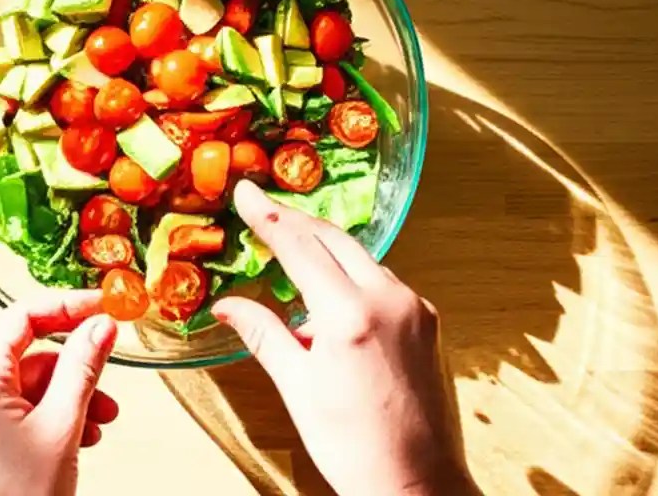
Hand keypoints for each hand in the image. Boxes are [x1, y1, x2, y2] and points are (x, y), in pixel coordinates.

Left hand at [0, 291, 118, 495]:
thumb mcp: (63, 427)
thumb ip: (83, 367)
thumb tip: (101, 325)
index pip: (23, 318)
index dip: (69, 306)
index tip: (104, 305)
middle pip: (28, 356)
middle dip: (74, 371)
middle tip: (110, 387)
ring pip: (25, 385)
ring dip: (66, 398)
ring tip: (98, 425)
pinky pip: (13, 408)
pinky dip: (46, 416)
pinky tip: (75, 437)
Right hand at [214, 181, 476, 495]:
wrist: (417, 483)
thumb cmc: (353, 446)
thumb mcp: (298, 387)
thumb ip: (264, 334)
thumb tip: (228, 307)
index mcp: (350, 315)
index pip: (299, 246)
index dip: (268, 216)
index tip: (247, 192)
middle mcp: (389, 300)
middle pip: (334, 239)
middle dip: (297, 222)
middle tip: (264, 210)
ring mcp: (415, 309)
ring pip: (362, 259)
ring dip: (326, 252)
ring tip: (292, 260)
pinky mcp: (428, 322)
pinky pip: (383, 284)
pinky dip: (353, 280)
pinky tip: (332, 302)